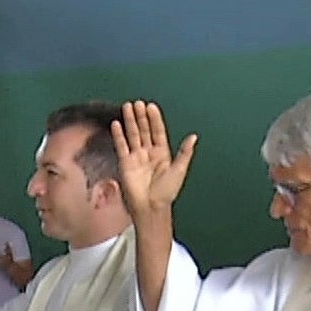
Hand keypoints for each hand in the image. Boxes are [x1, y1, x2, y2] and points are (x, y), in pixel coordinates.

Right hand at [111, 100, 197, 221]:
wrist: (151, 207)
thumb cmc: (166, 192)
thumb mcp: (179, 170)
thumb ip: (185, 152)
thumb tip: (194, 137)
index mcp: (162, 153)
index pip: (157, 131)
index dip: (154, 119)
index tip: (151, 107)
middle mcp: (148, 153)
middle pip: (144, 130)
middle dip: (141, 117)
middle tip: (138, 103)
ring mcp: (136, 157)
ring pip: (132, 135)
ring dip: (130, 121)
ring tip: (127, 107)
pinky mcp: (125, 163)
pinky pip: (121, 146)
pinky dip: (118, 135)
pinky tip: (117, 124)